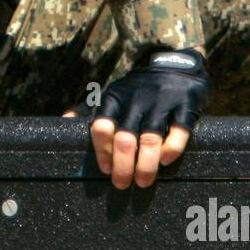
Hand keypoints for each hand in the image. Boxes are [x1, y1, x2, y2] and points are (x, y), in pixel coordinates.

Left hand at [64, 46, 210, 189]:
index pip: (101, 127)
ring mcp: (161, 102)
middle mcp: (136, 99)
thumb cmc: (139, 90)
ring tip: (142, 182)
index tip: (105, 170)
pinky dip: (171, 149)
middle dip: (122, 166)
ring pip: (150, 139)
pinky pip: (179, 131)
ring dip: (145, 166)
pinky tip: (165, 161)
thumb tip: (64, 120)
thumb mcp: (113, 94)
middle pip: (124, 138)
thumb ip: (90, 108)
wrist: (176, 65)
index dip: (102, 151)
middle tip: (122, 184)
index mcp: (114, 98)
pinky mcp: (185, 105)